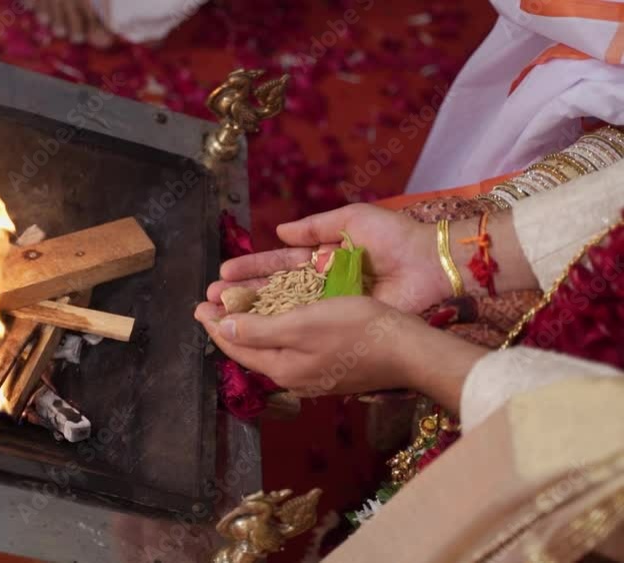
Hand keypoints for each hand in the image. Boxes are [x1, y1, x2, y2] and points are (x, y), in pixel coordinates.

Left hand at [195, 297, 487, 409]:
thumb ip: (260, 330)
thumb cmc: (356, 330)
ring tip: (239, 308)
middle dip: (228, 326)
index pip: (236, 346)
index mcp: (281, 366)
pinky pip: (291, 348)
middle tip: (211, 304)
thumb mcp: (302, 324)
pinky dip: (276, 331)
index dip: (215, 325)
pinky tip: (278, 319)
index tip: (197, 307)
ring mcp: (312, 375)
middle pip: (250, 349)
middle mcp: (292, 376)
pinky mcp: (330, 368)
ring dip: (251, 327)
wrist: (408, 350)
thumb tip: (223, 330)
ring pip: (270, 349)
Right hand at [208, 204, 450, 313]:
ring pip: (283, 312)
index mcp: (322, 258)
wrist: (429, 265)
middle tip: (211, 299)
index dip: (251, 269)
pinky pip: (306, 328)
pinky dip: (280, 330)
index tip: (224, 272)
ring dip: (252, 314)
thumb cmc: (395, 238)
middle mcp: (321, 284)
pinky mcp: (341, 325)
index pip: (278, 265)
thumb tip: (279, 231)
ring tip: (222, 315)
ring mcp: (329, 307)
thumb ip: (315, 226)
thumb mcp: (352, 219)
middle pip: (273, 291)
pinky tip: (255, 332)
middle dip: (242, 295)